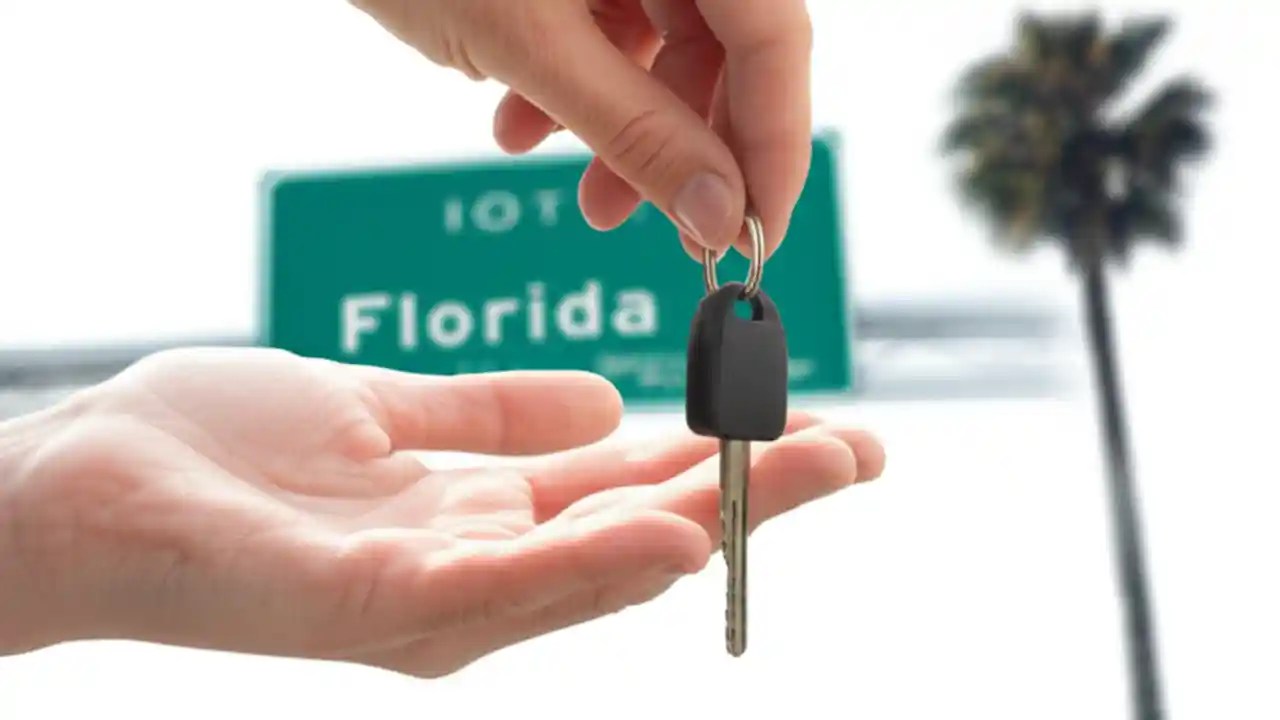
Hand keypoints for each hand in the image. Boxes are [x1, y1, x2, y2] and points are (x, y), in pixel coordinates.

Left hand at [0, 348, 881, 676]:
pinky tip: (670, 534)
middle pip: (638, 525)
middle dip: (752, 490)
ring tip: (807, 475)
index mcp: (481, 516)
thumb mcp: (385, 414)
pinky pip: (500, 591)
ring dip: (706, 522)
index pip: (627, 483)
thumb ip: (492, 416)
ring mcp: (431, 597)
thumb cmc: (222, 453)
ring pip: (594, 564)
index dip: (723, 453)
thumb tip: (603, 400)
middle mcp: (476, 570)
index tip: (808, 416)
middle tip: (862, 449)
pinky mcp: (374, 604)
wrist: (84, 488)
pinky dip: (589, 567)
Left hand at [350, 0, 812, 258]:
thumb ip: (636, 133)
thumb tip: (720, 217)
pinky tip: (520, 124)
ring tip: (583, 199)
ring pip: (666, 54)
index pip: (776, 36)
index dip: (776, 142)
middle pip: (728, 50)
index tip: (756, 234)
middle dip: (689, 151)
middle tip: (670, 234)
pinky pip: (610, 38)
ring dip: (624, 134)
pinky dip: (576, 94)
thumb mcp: (532, 48)